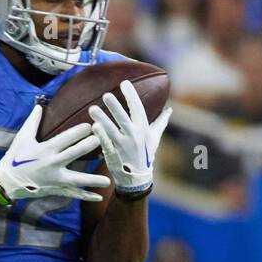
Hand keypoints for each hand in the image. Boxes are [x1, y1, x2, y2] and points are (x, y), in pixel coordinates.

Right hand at [0, 104, 110, 202]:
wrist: (7, 181)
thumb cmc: (15, 157)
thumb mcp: (22, 137)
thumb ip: (33, 121)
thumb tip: (40, 104)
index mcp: (46, 149)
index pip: (65, 138)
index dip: (78, 132)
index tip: (91, 125)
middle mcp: (52, 164)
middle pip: (73, 154)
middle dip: (88, 147)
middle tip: (102, 141)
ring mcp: (54, 179)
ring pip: (77, 179)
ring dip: (92, 180)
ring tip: (108, 180)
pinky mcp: (55, 189)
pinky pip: (72, 193)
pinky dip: (85, 196)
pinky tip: (98, 197)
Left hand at [88, 80, 171, 194]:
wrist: (137, 178)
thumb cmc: (145, 155)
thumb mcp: (154, 138)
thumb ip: (160, 122)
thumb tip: (169, 109)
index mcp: (143, 129)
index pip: (137, 108)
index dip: (131, 95)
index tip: (124, 83)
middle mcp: (133, 136)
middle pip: (123, 119)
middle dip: (115, 107)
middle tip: (106, 95)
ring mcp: (122, 146)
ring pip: (111, 130)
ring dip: (102, 119)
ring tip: (92, 109)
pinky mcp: (112, 154)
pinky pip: (105, 143)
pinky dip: (99, 135)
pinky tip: (93, 126)